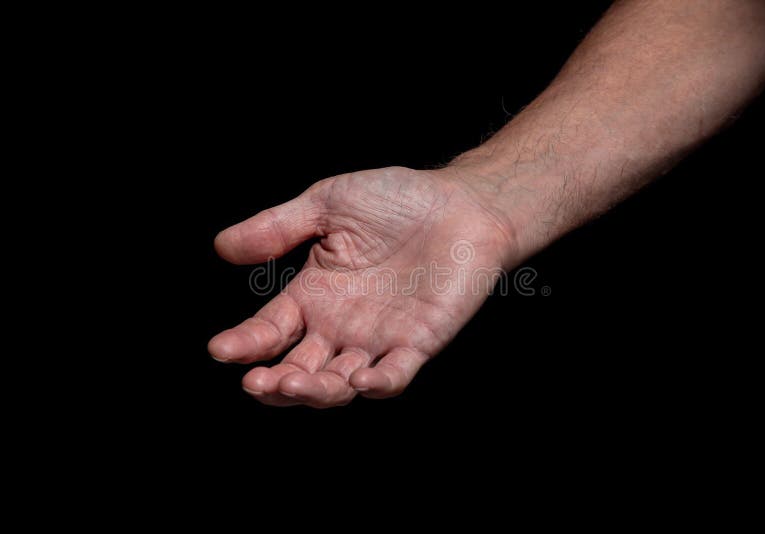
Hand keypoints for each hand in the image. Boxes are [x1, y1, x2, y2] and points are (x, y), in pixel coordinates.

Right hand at [209, 166, 514, 406]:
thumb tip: (221, 246)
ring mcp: (378, 339)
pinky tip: (359, 380)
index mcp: (313, 296)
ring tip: (294, 385)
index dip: (245, 344)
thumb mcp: (328, 204)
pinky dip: (377, 383)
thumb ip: (279, 227)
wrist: (460, 204)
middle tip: (255, 384)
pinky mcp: (417, 343)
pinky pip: (395, 374)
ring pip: (339, 382)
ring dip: (316, 391)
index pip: (270, 330)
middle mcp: (340, 326)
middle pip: (300, 369)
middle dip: (276, 384)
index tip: (221, 350)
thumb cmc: (395, 200)